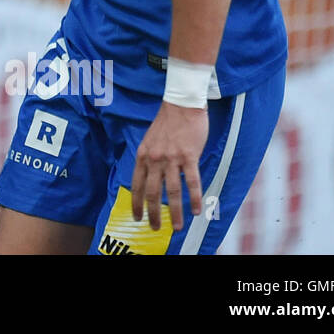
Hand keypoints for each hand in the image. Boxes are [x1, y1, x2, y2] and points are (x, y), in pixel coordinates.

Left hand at [131, 101, 207, 230]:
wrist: (181, 105)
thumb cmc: (167, 123)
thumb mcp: (150, 141)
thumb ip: (148, 159)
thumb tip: (149, 178)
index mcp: (143, 156)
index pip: (136, 185)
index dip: (136, 203)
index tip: (137, 218)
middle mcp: (154, 159)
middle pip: (152, 193)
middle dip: (153, 214)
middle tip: (156, 228)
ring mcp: (171, 158)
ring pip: (172, 191)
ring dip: (175, 212)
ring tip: (178, 226)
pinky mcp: (188, 156)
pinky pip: (192, 182)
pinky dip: (195, 198)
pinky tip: (197, 211)